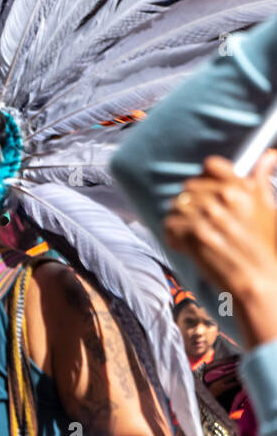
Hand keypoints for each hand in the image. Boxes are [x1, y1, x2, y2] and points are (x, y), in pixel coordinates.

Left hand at [164, 149, 276, 346]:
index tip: (206, 191)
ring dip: (180, 220)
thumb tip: (269, 154)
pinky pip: (169, 225)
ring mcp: (206, 216)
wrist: (260, 281)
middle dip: (191, 203)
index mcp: (241, 189)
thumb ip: (261, 180)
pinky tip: (186, 245)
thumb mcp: (268, 209)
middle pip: (188, 187)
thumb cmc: (265, 247)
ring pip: (176, 206)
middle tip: (201, 221)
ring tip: (194, 235)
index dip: (205, 178)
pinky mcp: (192, 234)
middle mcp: (222, 199)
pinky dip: (174, 236)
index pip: (210, 165)